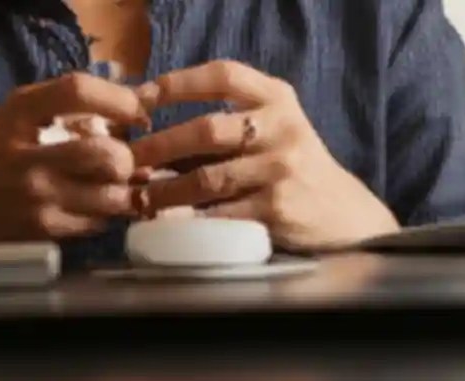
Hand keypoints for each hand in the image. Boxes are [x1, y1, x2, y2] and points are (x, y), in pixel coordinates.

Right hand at [0, 73, 150, 246]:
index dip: (118, 100)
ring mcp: (35, 197)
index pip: (78, 91)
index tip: (135, 112)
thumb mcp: (12, 120)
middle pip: (106, 154)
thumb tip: (129, 106)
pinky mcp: (40, 231)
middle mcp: (26, 155)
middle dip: (127, 160)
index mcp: (17, 115)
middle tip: (124, 163)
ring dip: (121, 192)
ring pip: (110, 195)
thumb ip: (60, 108)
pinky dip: (101, 216)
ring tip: (112, 188)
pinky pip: (95, 223)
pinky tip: (88, 209)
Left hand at [131, 61, 399, 250]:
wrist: (341, 214)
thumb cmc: (287, 167)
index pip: (222, 75)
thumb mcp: (269, 129)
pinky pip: (217, 213)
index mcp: (276, 98)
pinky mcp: (277, 208)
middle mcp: (282, 127)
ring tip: (136, 198)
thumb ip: (221, 124)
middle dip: (157, 146)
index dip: (176, 84)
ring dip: (163, 190)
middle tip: (123, 161)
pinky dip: (185, 219)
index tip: (138, 99)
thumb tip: (141, 132)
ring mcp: (281, 169)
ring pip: (207, 178)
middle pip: (206, 130)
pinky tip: (164, 221)